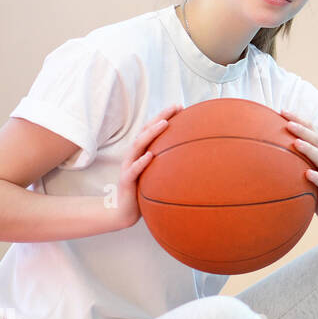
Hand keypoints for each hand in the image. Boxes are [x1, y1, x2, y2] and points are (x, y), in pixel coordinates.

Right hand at [113, 103, 182, 229]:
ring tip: (164, 124)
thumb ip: (168, 164)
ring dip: (152, 133)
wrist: (123, 211)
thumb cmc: (142, 191)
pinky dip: (141, 162)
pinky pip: (133, 170)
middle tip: (176, 106)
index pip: (152, 129)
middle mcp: (134, 155)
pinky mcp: (126, 180)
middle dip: (160, 117)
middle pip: (146, 131)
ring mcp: (128, 166)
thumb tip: (193, 159)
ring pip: (138, 146)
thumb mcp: (157, 175)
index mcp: (141, 152)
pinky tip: (150, 156)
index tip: (181, 107)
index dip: (164, 116)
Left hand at [280, 109, 317, 226]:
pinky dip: (317, 177)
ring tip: (297, 143)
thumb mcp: (306, 167)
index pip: (311, 130)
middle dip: (303, 130)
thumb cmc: (316, 184)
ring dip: (309, 150)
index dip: (299, 120)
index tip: (282, 111)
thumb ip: (292, 157)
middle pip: (317, 140)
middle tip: (288, 123)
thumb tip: (265, 146)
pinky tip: (308, 174)